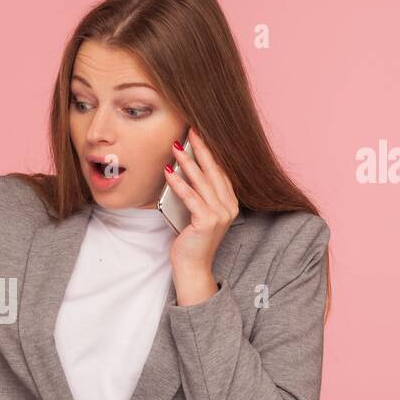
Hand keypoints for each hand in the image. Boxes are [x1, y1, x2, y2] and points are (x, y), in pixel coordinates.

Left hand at [164, 127, 238, 297]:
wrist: (192, 268)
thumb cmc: (191, 242)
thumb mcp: (196, 214)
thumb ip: (196, 196)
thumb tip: (180, 171)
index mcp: (230, 203)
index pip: (220, 172)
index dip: (210, 152)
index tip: (198, 136)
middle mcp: (229, 207)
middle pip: (214, 171)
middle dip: (201, 150)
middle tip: (190, 131)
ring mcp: (220, 214)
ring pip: (202, 182)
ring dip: (187, 162)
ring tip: (176, 147)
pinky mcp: (207, 222)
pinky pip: (191, 197)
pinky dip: (179, 183)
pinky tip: (169, 172)